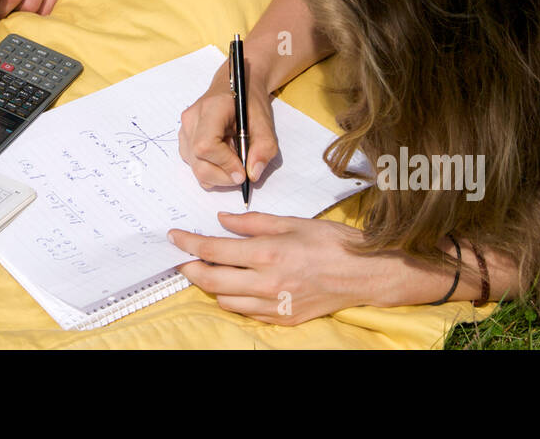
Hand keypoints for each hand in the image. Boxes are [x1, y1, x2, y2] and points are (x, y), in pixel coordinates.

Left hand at [169, 212, 377, 324]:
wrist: (365, 274)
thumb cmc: (332, 242)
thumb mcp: (291, 222)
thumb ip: (252, 222)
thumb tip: (222, 220)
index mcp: (267, 253)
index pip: (213, 250)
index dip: (188, 243)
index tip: (174, 237)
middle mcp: (266, 282)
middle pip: (210, 280)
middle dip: (189, 268)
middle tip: (181, 259)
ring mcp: (274, 305)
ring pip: (225, 300)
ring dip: (211, 285)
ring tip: (208, 270)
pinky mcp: (282, 319)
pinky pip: (246, 312)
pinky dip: (233, 299)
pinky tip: (235, 286)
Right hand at [179, 65, 278, 189]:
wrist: (235, 86)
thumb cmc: (249, 101)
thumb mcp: (265, 122)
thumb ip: (264, 148)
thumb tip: (253, 174)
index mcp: (211, 108)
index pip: (206, 145)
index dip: (224, 163)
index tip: (243, 171)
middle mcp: (191, 119)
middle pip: (198, 161)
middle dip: (223, 176)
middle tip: (243, 173)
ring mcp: (184, 130)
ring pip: (195, 167)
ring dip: (218, 174)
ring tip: (234, 159)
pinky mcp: (185, 140)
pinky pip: (195, 165)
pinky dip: (212, 170)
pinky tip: (224, 157)